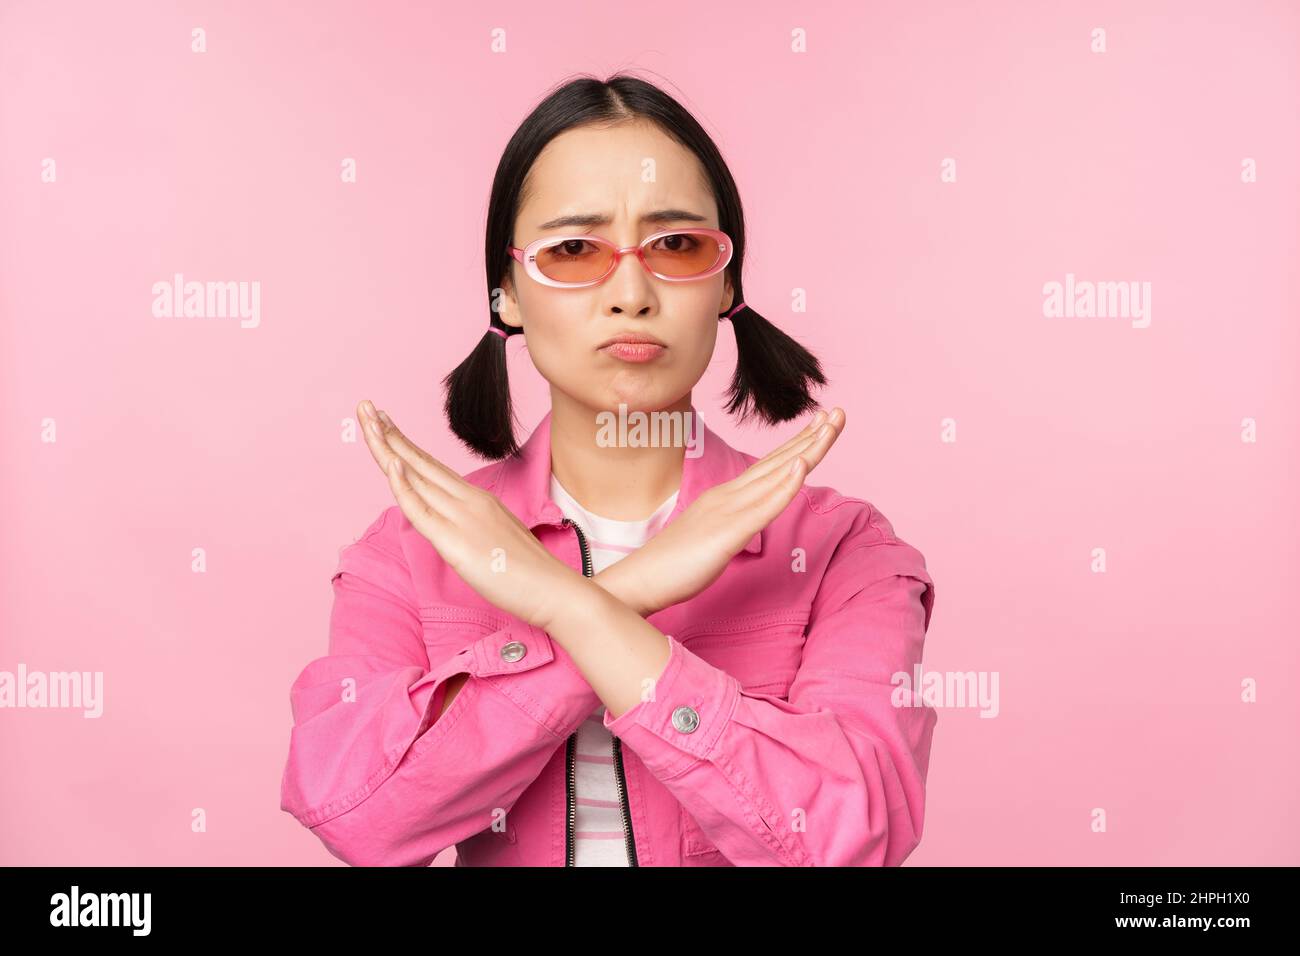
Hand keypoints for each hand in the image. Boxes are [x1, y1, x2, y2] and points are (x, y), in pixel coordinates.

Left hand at [355, 400, 580, 630]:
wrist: (554, 589)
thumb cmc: (530, 573)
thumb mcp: (496, 540)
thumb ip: (474, 528)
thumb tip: (456, 530)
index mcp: (476, 500)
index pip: (433, 467)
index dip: (406, 445)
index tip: (386, 424)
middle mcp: (467, 500)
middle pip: (419, 462)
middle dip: (389, 434)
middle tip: (365, 406)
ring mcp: (461, 517)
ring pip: (415, 476)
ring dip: (387, 447)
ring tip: (367, 419)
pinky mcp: (454, 541)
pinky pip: (421, 510)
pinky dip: (402, 485)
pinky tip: (391, 462)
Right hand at [601, 407, 845, 616]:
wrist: (639, 580)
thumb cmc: (672, 565)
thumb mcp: (711, 539)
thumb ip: (730, 525)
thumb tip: (745, 522)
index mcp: (727, 498)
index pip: (769, 467)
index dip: (797, 444)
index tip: (820, 424)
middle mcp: (729, 496)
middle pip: (778, 462)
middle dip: (811, 437)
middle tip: (839, 412)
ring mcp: (728, 512)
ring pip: (776, 475)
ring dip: (806, 450)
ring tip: (830, 424)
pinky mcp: (727, 534)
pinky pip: (762, 508)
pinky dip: (784, 486)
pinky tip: (801, 466)